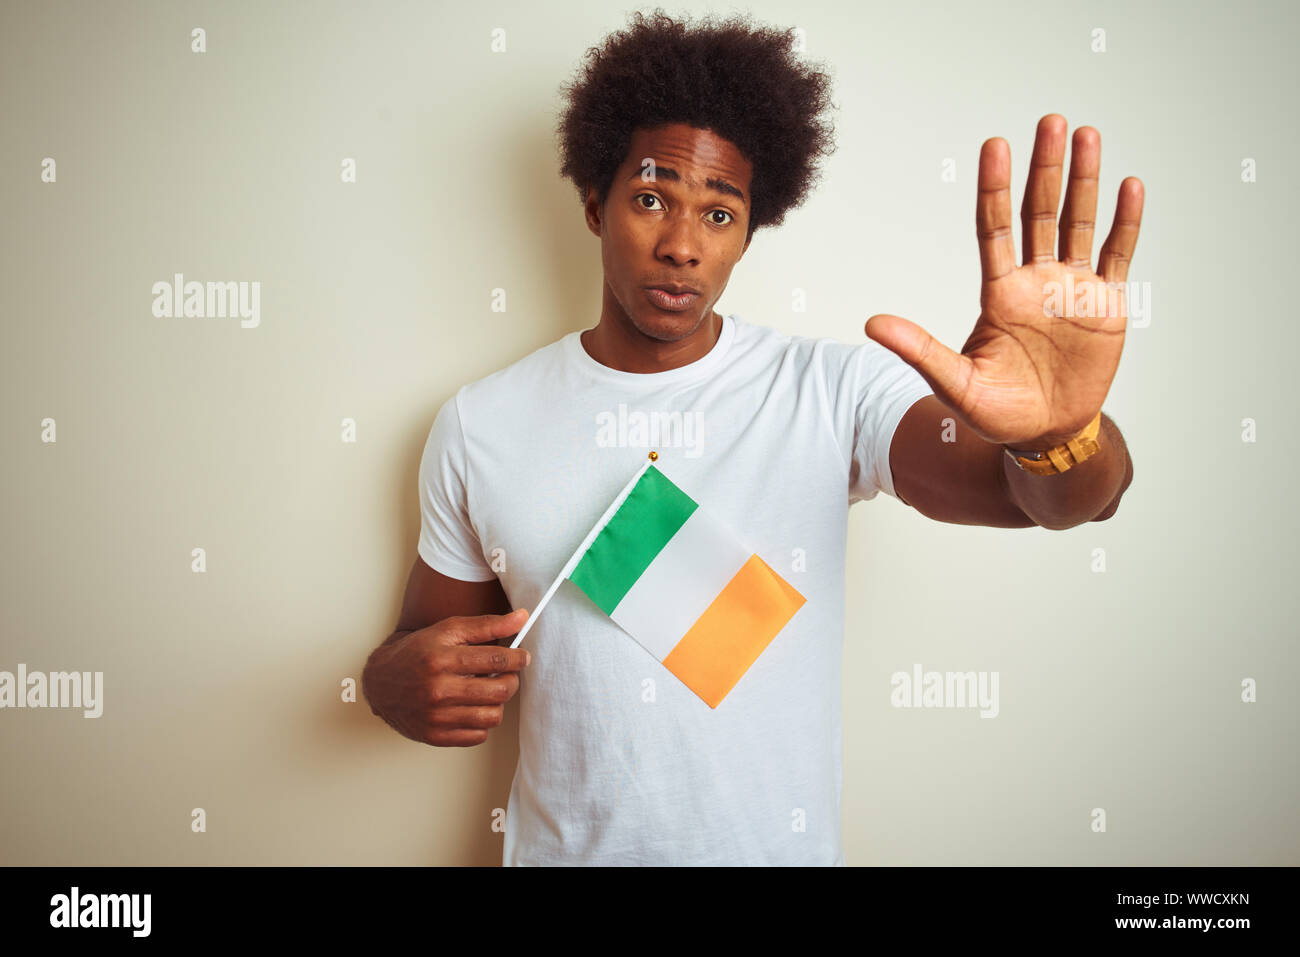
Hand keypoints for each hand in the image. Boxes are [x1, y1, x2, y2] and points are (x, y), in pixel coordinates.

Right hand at [362, 609, 529, 746]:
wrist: (379, 682)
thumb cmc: (417, 652)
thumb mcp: (448, 630)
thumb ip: (487, 625)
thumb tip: (522, 618)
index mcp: (442, 659)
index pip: (497, 660)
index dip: (518, 658)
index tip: (522, 656)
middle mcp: (438, 689)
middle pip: (499, 690)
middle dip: (512, 680)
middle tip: (508, 674)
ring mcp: (436, 716)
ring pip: (492, 716)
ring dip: (498, 703)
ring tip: (489, 691)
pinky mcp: (435, 736)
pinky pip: (478, 735)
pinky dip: (482, 722)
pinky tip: (473, 707)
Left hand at [865, 114, 1143, 448]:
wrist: (1046, 435)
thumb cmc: (997, 413)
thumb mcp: (954, 384)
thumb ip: (919, 350)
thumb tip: (871, 324)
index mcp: (999, 294)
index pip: (994, 229)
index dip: (995, 188)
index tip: (995, 145)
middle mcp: (1035, 281)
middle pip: (1039, 213)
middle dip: (1044, 168)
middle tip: (1049, 122)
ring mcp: (1071, 289)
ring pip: (1078, 223)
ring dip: (1084, 182)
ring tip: (1088, 135)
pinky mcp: (1105, 304)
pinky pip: (1116, 255)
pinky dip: (1123, 223)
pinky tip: (1128, 187)